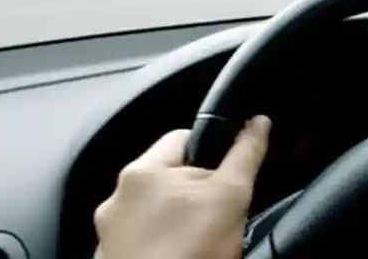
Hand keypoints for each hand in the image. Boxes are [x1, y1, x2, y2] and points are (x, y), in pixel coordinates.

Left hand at [94, 116, 270, 258]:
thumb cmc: (190, 253)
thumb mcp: (231, 197)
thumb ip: (245, 154)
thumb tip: (258, 123)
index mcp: (142, 172)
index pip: (182, 138)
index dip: (211, 152)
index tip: (226, 177)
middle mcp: (116, 198)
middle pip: (167, 178)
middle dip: (193, 193)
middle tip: (217, 215)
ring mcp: (109, 234)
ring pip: (153, 213)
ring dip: (174, 221)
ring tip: (199, 243)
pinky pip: (140, 242)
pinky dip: (158, 247)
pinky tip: (179, 257)